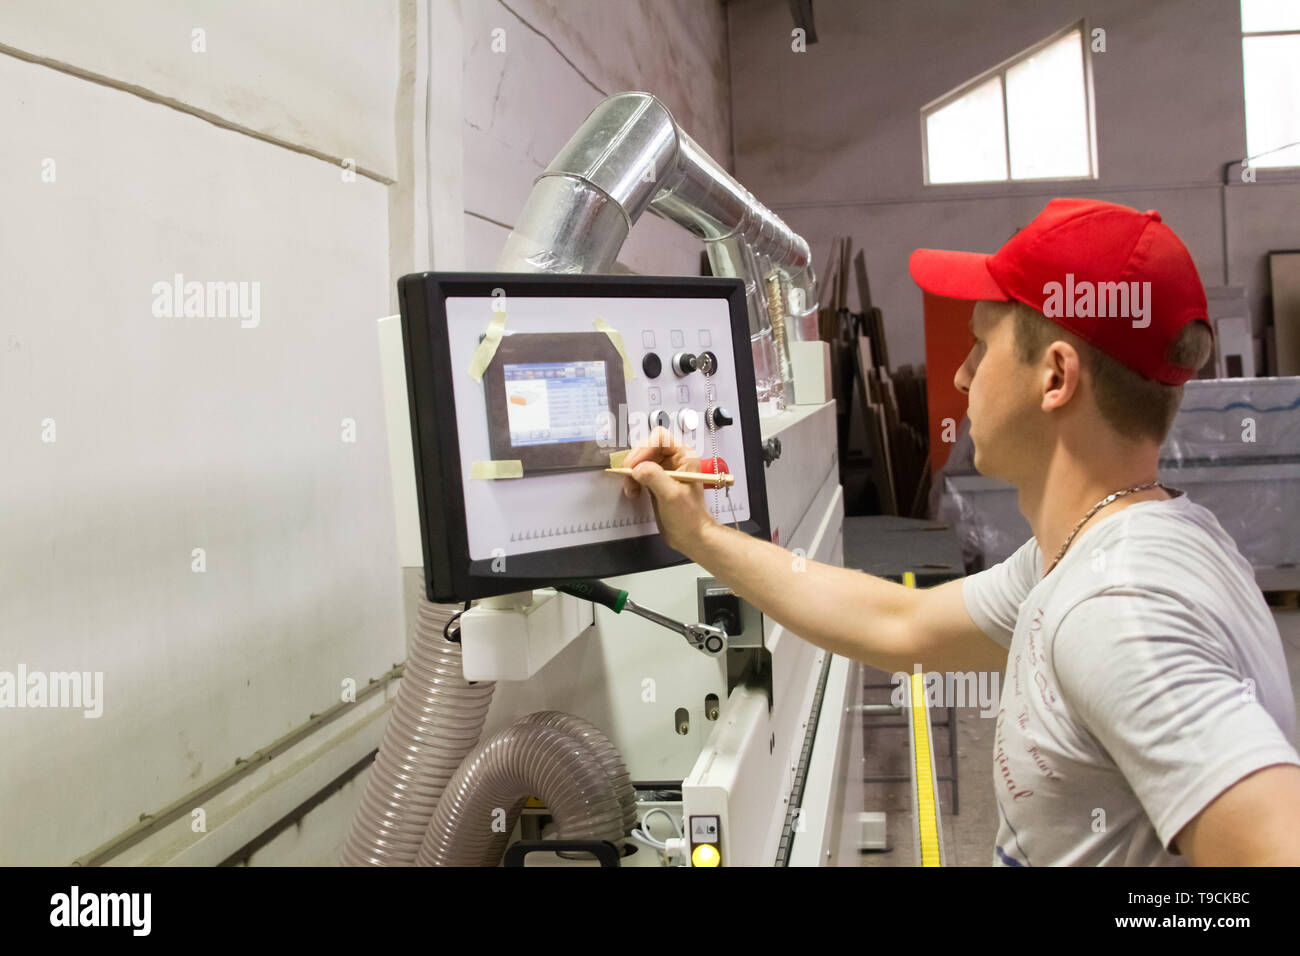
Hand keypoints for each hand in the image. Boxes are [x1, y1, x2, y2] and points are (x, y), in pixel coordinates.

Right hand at [621, 427, 716, 555]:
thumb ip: (654, 476)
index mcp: (684, 457)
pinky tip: (632, 492)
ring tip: (630, 489)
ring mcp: (665, 471)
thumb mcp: (671, 495)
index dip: (645, 448)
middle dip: (635, 461)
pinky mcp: (656, 482)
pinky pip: (639, 472)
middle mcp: (674, 460)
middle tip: (628, 476)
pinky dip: (632, 480)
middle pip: (647, 448)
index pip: (660, 438)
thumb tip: (636, 468)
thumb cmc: (689, 517)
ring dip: (631, 472)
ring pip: (641, 460)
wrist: (691, 536)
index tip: (635, 465)